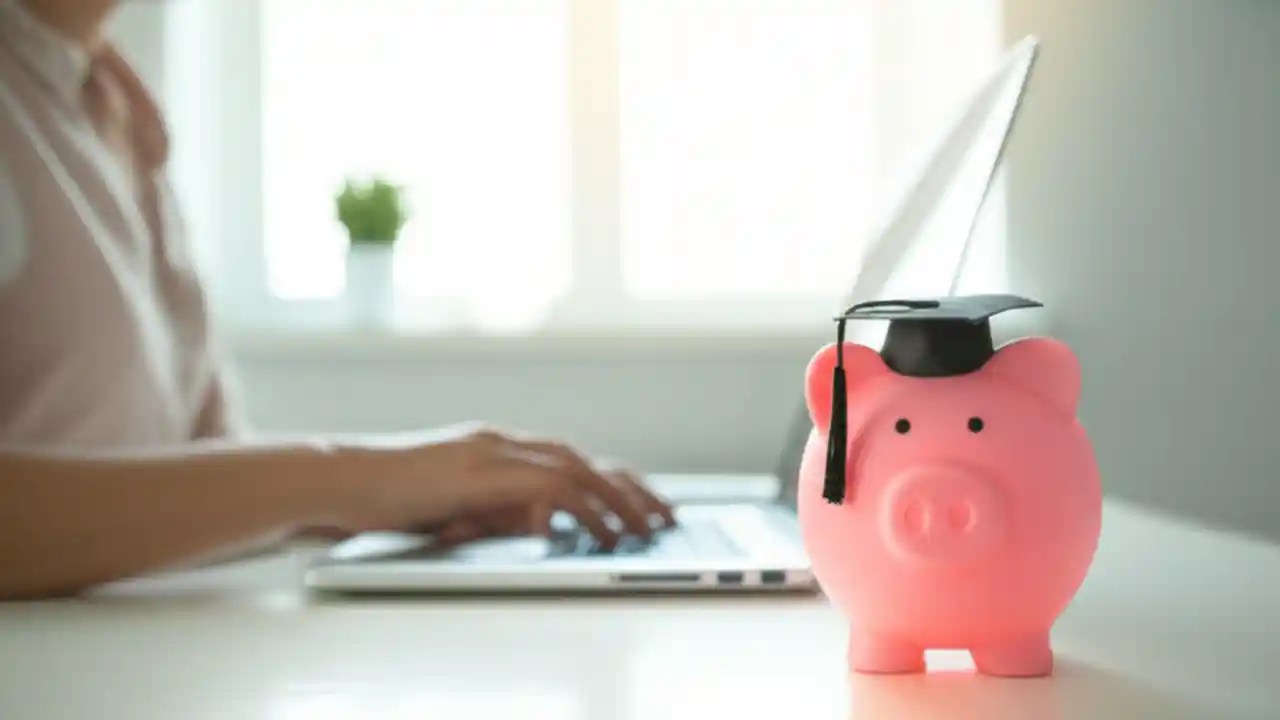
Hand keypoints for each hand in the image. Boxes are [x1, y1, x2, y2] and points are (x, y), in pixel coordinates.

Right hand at [328, 425, 675, 548]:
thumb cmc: (387, 498)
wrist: (337, 479)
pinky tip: (598, 529)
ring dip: (617, 499)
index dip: (613, 482)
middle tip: (665, 515)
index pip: (570, 460)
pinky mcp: (479, 470)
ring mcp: (491, 451)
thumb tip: (549, 526)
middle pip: (585, 459)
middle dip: (630, 488)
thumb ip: (502, 512)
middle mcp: (501, 442)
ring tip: (645, 528)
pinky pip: (546, 485)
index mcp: (497, 449)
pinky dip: (579, 506)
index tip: (643, 505)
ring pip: (576, 467)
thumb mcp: (458, 509)